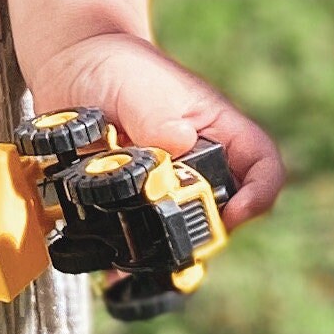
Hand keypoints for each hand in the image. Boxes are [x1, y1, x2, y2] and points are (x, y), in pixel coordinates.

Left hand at [23, 32, 285, 228]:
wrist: (70, 64)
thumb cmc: (116, 66)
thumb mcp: (139, 87)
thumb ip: (158, 118)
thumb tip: (175, 145)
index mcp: (218, 132)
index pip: (263, 167)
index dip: (259, 195)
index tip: (232, 213)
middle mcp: (199, 166)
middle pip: (221, 214)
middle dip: (198, 229)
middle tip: (167, 230)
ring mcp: (166, 186)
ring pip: (180, 232)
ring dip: (160, 246)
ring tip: (132, 251)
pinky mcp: (133, 202)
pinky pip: (138, 238)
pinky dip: (126, 254)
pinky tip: (109, 268)